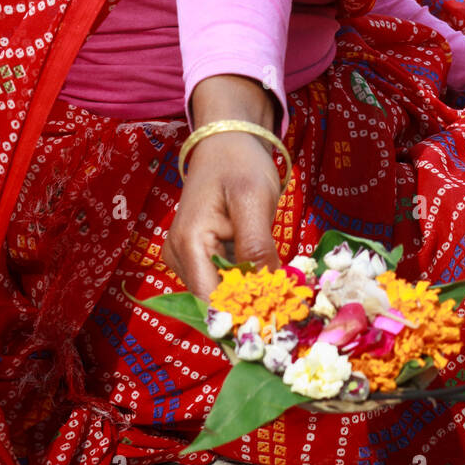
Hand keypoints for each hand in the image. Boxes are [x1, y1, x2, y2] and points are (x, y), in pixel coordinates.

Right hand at [161, 74, 282, 299]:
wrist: (227, 139)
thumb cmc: (239, 163)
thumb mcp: (254, 199)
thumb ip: (256, 246)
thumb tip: (264, 291)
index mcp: (188, 244)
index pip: (211, 303)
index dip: (242, 319)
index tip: (275, 325)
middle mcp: (179, 257)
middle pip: (215, 303)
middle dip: (249, 308)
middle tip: (286, 309)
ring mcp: (185, 258)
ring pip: (219, 295)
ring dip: (248, 297)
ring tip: (279, 293)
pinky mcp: (197, 256)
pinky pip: (220, 281)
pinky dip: (244, 284)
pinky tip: (265, 278)